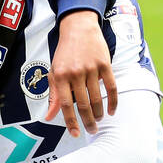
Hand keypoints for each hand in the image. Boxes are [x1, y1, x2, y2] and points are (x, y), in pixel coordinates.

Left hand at [45, 10, 116, 136]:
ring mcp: (91, 68)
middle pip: (83, 104)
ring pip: (97, 97)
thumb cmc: (64, 53)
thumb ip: (54, 95)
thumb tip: (50, 117)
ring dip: (99, 113)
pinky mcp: (104, 64)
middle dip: (88, 121)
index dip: (71, 122)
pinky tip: (111, 110)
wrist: (78, 28)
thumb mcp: (54, 72)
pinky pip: (111, 86)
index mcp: (60, 76)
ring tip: (98, 120)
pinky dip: (112, 101)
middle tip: (92, 130)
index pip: (65, 105)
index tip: (75, 134)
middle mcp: (75, 73)